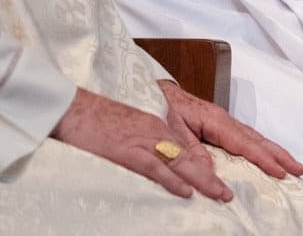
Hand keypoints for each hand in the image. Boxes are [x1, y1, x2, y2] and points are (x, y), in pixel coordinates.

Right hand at [50, 87, 230, 200]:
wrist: (73, 107)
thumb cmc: (98, 118)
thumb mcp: (133, 126)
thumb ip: (155, 142)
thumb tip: (176, 164)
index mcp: (159, 125)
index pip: (189, 148)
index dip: (208, 165)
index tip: (225, 180)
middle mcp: (157, 131)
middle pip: (191, 156)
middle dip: (212, 176)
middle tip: (230, 194)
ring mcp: (144, 140)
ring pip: (180, 162)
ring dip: (202, 180)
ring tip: (220, 194)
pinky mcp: (128, 150)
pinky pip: (154, 167)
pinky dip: (170, 180)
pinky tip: (185, 192)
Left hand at [158, 79, 302, 179]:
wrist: (150, 90)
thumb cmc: (159, 106)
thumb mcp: (170, 131)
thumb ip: (190, 151)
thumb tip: (211, 172)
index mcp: (214, 120)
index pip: (245, 143)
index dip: (264, 159)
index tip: (280, 172)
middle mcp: (222, 120)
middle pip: (257, 139)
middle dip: (279, 154)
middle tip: (299, 168)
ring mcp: (221, 121)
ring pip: (253, 137)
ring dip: (272, 151)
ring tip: (289, 163)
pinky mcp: (217, 124)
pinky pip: (244, 137)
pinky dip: (259, 147)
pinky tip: (263, 155)